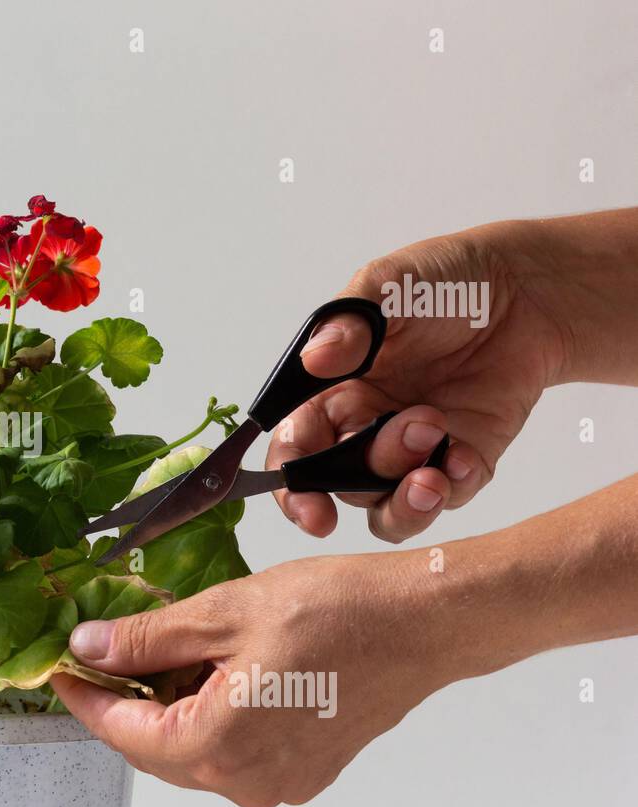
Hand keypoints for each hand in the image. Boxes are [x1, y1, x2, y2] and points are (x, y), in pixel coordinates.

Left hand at [51, 551, 463, 806]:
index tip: (59, 667)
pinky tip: (208, 666)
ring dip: (168, 703)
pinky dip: (207, 712)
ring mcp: (278, 782)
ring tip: (162, 647)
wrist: (422, 622)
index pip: (122, 732)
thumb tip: (92, 648)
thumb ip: (147, 639)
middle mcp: (247, 781)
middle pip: (154, 747)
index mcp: (220, 746)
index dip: (84, 696)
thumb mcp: (221, 612)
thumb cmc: (338, 612)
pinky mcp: (301, 769)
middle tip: (105, 648)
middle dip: (124, 698)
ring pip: (193, 749)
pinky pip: (231, 748)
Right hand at [275, 223, 568, 541]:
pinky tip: (465, 455)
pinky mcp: (464, 459)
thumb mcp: (387, 286)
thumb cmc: (445, 281)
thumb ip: (347, 324)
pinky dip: (453, 486)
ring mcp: (413, 449)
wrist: (527, 288)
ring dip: (405, 501)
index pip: (295, 449)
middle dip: (368, 475)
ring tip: (433, 473)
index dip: (293, 487)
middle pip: (341, 484)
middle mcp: (363, 428)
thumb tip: (314, 359)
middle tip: (416, 427)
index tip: (313, 511)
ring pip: (388, 508)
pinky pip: (449, 495)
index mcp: (331, 392)